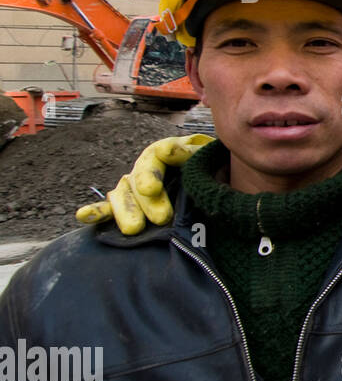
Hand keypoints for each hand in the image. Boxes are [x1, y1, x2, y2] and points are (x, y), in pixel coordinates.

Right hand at [76, 134, 213, 233]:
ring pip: (123, 196)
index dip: (151, 175)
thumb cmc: (210, 163)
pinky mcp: (130, 206)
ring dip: (126, 212)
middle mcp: (144, 169)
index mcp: (162, 153)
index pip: (153, 161)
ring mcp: (134, 187)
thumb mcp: (203, 153)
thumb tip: (165, 152)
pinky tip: (84, 216)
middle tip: (162, 218)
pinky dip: (96, 212)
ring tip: (134, 229)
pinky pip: (108, 208)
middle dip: (147, 202)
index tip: (152, 188)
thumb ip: (188, 151)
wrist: (217, 179)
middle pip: (137, 183)